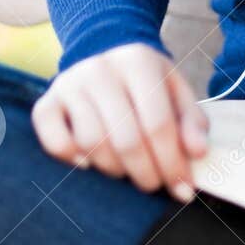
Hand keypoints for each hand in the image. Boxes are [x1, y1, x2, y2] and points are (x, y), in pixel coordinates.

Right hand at [31, 42, 209, 201]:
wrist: (105, 56)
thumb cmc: (147, 83)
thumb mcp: (176, 92)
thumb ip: (192, 122)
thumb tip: (198, 154)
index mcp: (137, 61)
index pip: (158, 123)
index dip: (172, 161)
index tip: (183, 188)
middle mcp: (99, 69)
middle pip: (125, 138)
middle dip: (146, 172)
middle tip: (155, 185)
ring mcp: (69, 85)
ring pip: (92, 143)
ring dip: (114, 169)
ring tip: (129, 172)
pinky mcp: (46, 102)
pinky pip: (54, 141)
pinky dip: (71, 159)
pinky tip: (89, 164)